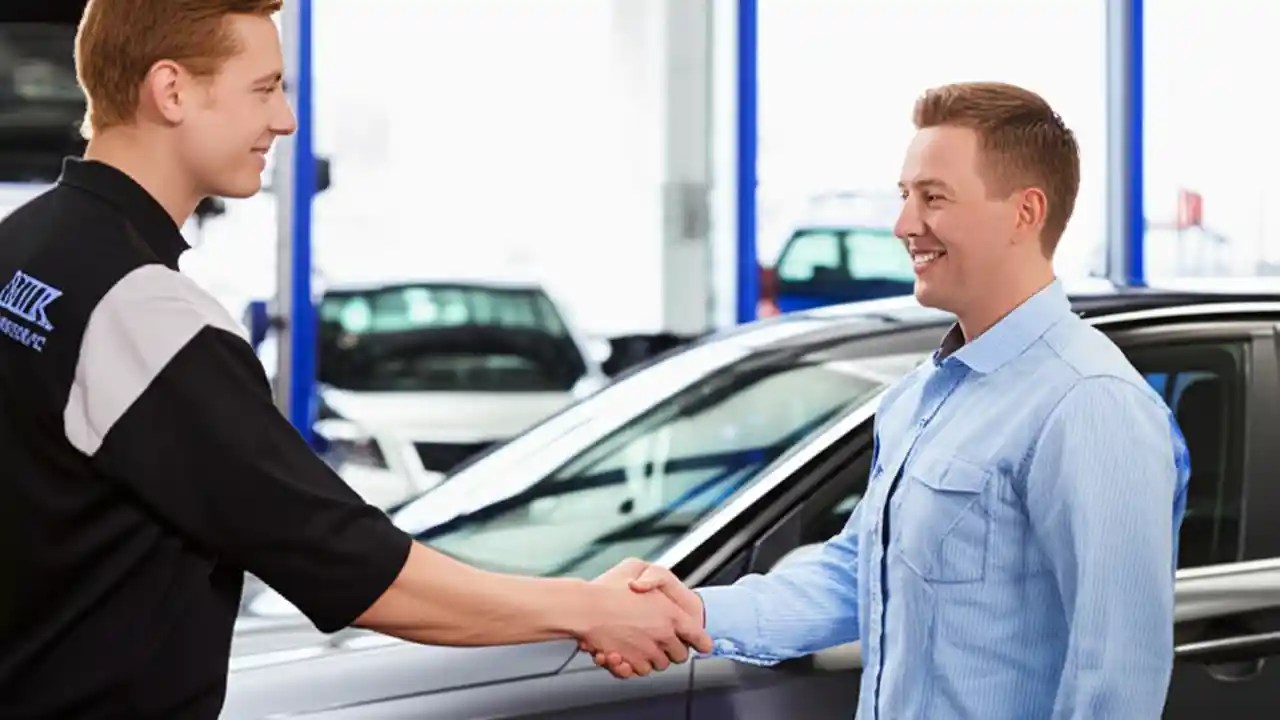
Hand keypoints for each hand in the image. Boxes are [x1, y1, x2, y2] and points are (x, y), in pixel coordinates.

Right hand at [585, 560, 706, 677]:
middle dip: (673, 650)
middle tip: (663, 641)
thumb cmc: (607, 589)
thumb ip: (650, 575)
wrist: (585, 608)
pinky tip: (625, 652)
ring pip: (659, 665)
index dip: (701, 641)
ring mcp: (647, 652)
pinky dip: (634, 665)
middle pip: (680, 655)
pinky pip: (640, 671)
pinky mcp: (630, 663)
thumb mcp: (633, 566)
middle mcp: (663, 635)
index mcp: (671, 613)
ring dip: (652, 657)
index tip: (701, 643)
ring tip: (640, 644)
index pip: (699, 636)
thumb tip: (652, 581)